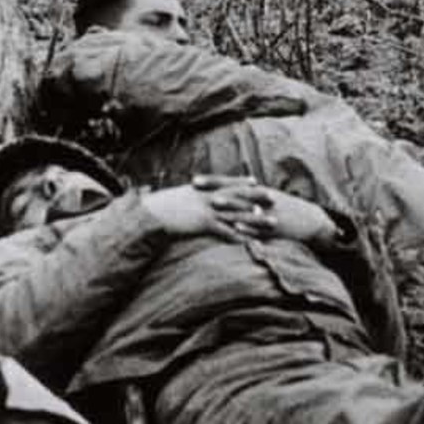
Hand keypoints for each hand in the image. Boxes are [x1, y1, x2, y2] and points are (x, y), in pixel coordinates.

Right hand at [140, 179, 269, 239]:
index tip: (256, 182)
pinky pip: (226, 231)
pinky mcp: (204, 223)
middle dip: (256, 197)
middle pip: (238, 196)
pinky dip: (239, 236)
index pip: (227, 183)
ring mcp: (208, 210)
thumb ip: (191, 194)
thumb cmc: (162, 205)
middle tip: (274, 198)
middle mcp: (209, 196)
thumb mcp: (178, 196)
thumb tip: (195, 192)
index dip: (242, 183)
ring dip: (255, 219)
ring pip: (237, 214)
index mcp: (203, 188)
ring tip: (270, 222)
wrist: (150, 214)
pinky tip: (251, 241)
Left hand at [188, 177, 343, 247]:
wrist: (311, 223)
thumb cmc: (285, 212)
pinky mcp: (276, 228)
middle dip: (215, 188)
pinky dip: (249, 228)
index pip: (230, 184)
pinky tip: (238, 229)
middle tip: (195, 186)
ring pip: (246, 208)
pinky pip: (260, 229)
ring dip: (231, 206)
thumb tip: (225, 198)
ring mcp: (268, 213)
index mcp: (256, 193)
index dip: (212, 181)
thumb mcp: (266, 202)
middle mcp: (260, 199)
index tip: (193, 180)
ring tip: (214, 204)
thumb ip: (246, 200)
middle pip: (234, 192)